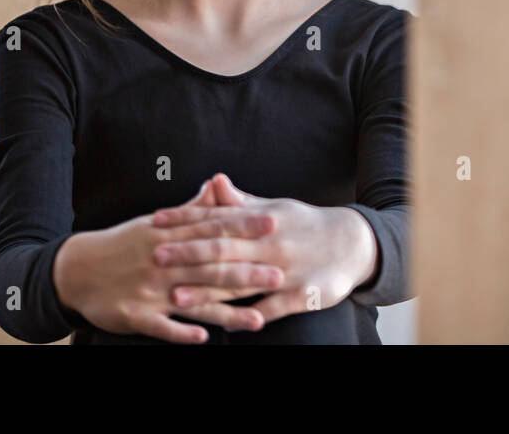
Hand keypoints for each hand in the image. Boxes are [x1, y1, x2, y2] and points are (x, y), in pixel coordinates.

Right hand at [52, 179, 282, 342]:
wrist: (75, 269)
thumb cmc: (123, 244)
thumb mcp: (155, 223)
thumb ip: (190, 209)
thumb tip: (216, 185)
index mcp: (169, 235)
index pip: (213, 229)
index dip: (244, 227)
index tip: (273, 224)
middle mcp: (163, 261)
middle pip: (210, 267)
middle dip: (246, 271)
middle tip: (279, 275)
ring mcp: (150, 290)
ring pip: (193, 300)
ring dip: (226, 310)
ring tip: (257, 319)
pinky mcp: (135, 315)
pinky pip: (161, 326)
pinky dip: (181, 331)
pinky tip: (204, 337)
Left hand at [151, 173, 377, 330]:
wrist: (353, 243)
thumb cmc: (306, 224)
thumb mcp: (276, 207)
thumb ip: (241, 201)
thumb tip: (214, 181)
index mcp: (263, 220)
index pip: (217, 218)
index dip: (186, 220)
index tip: (156, 222)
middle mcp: (271, 245)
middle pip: (224, 250)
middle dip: (188, 254)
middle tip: (155, 258)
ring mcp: (286, 271)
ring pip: (241, 282)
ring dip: (207, 291)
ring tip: (176, 298)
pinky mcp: (302, 294)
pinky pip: (272, 309)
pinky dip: (251, 317)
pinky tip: (227, 326)